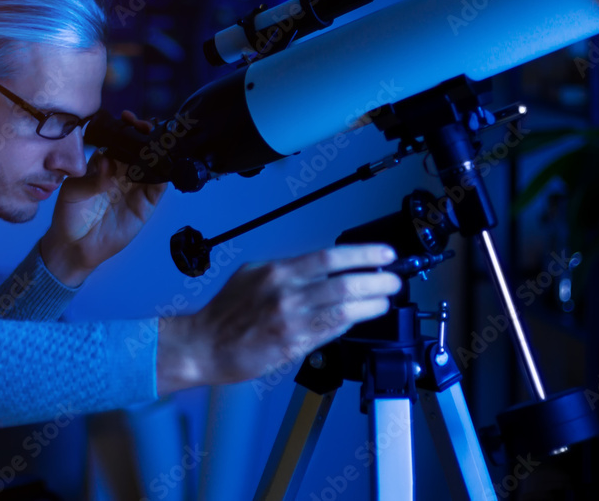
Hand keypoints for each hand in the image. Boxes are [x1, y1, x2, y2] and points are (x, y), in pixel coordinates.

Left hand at [40, 110, 167, 286]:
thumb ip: (92, 178)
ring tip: (159, 141)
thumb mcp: (73, 191)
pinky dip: (165, 176)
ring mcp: (136, 188)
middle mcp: (123, 173)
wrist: (75, 246)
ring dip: (159, 152)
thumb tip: (109, 163)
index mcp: (104, 164)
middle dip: (146, 135)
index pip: (119, 141)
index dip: (126, 128)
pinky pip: (159, 188)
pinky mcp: (146, 205)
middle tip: (147, 127)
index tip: (128, 119)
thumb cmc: (69, 215)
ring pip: (153, 165)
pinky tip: (165, 166)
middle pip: (140, 149)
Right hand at [157, 244, 399, 393]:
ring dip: (372, 302)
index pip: (329, 257)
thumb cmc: (226, 312)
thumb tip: (320, 269)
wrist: (205, 344)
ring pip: (343, 307)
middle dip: (377, 279)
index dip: (363, 254)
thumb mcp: (253, 275)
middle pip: (344, 282)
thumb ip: (286, 272)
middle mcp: (286, 292)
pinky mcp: (292, 344)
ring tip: (385, 298)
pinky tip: (361, 317)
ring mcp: (291, 319)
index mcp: (277, 271)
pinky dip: (350, 321)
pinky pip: (331, 330)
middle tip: (394, 279)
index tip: (384, 254)